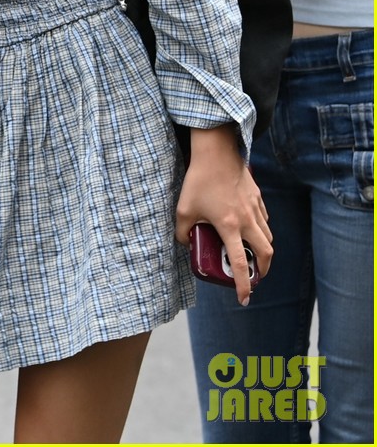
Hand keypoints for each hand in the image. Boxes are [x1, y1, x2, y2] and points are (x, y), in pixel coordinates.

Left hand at [176, 125, 272, 303]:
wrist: (215, 152)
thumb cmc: (198, 180)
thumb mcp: (183, 209)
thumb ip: (182, 231)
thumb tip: (184, 243)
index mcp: (229, 227)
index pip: (239, 264)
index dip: (244, 285)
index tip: (244, 298)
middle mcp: (247, 220)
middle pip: (266, 254)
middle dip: (263, 270)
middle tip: (255, 276)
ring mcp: (255, 208)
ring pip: (268, 236)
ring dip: (263, 250)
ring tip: (252, 253)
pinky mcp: (258, 197)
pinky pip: (265, 219)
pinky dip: (261, 229)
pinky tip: (250, 227)